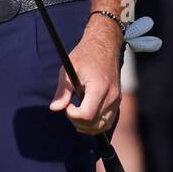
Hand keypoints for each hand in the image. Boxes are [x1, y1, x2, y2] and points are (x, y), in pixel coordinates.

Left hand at [49, 18, 121, 134]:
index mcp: (99, 88)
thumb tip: (54, 109)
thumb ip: (62, 92)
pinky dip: (97, 123)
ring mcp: (116, 99)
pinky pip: (109, 120)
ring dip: (88, 126)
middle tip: (69, 109)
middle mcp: (111, 96)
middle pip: (94, 124)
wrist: (104, 45)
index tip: (67, 105)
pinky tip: (86, 117)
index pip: (86, 115)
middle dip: (78, 122)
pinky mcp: (118, 100)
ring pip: (103, 125)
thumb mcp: (68, 70)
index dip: (73, 115)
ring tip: (76, 114)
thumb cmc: (85, 55)